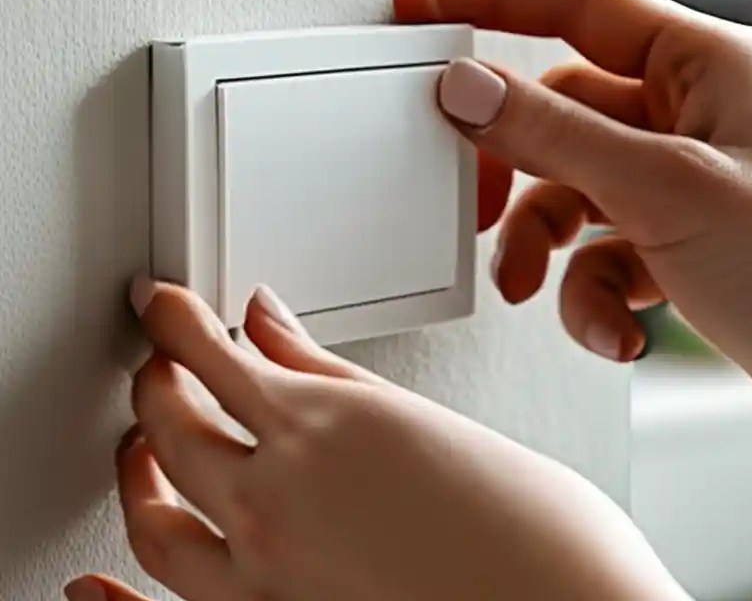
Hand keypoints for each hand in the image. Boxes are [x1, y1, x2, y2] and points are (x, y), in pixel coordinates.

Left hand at [65, 280, 681, 600]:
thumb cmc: (533, 530)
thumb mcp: (431, 424)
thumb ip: (333, 375)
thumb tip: (275, 329)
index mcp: (327, 421)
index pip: (209, 351)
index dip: (172, 320)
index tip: (161, 305)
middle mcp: (278, 494)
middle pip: (168, 423)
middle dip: (155, 383)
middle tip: (161, 363)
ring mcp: (266, 570)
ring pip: (152, 515)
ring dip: (136, 471)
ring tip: (144, 449)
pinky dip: (112, 600)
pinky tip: (93, 592)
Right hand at [394, 0, 751, 480]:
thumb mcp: (666, 190)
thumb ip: (555, 134)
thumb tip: (471, 87)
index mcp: (711, 66)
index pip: (580, 4)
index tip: (421, 10)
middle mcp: (707, 118)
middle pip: (569, 113)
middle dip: (518, 169)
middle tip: (473, 205)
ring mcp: (703, 189)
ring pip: (583, 195)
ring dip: (551, 248)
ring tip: (537, 288)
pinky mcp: (701, 255)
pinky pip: (615, 258)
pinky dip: (600, 297)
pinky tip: (621, 332)